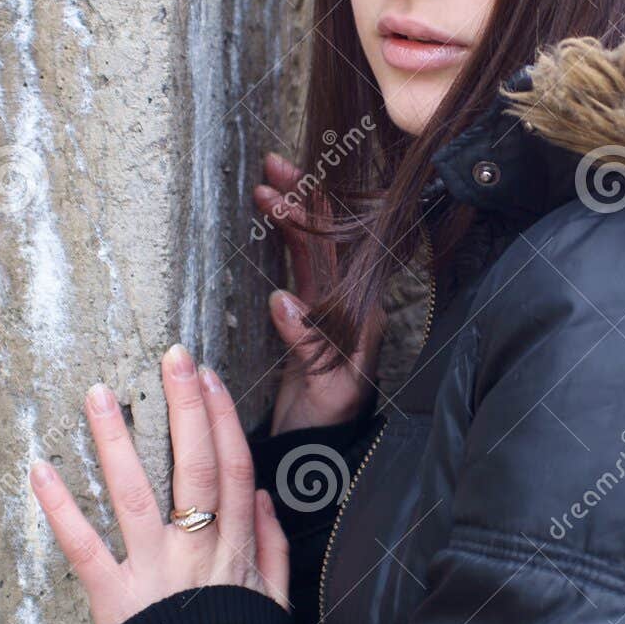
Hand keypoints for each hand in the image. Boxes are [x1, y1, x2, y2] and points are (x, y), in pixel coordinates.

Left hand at [29, 345, 289, 623]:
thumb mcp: (274, 598)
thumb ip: (271, 545)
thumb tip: (265, 496)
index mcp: (235, 546)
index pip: (233, 468)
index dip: (222, 419)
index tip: (207, 379)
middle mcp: (195, 549)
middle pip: (195, 467)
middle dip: (185, 408)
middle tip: (171, 359)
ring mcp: (152, 569)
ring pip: (135, 494)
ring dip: (116, 441)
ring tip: (100, 395)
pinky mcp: (113, 595)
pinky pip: (83, 546)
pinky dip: (60, 508)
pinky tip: (42, 469)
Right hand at [253, 151, 384, 433]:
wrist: (318, 455)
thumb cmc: (330, 426)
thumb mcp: (325, 389)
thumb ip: (309, 345)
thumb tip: (284, 301)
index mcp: (361, 315)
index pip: (341, 249)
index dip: (316, 214)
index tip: (286, 186)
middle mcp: (349, 306)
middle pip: (329, 240)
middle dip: (303, 201)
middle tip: (271, 168)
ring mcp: (327, 311)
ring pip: (312, 251)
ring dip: (291, 217)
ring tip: (263, 186)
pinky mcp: (305, 322)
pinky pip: (298, 270)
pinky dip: (283, 242)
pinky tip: (269, 221)